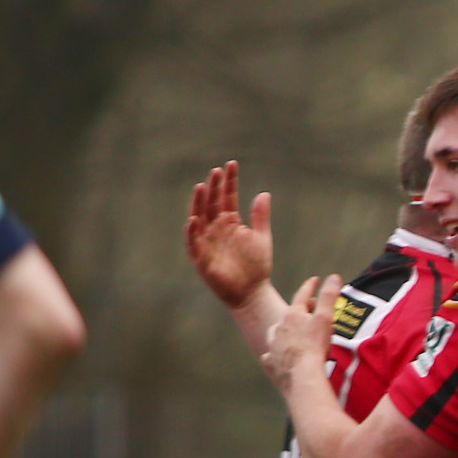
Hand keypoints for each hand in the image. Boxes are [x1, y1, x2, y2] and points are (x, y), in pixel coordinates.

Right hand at [185, 161, 273, 307]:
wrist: (252, 292)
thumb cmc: (256, 266)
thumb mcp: (261, 238)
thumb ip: (260, 216)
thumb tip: (264, 193)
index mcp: (230, 222)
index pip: (228, 197)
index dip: (229, 181)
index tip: (232, 164)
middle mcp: (216, 228)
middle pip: (212, 203)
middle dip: (213, 187)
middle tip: (216, 171)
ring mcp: (207, 241)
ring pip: (200, 218)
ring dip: (199, 203)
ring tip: (201, 187)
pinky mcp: (202, 257)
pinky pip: (194, 243)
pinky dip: (192, 232)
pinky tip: (194, 219)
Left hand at [260, 276, 341, 392]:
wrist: (301, 376)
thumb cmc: (314, 347)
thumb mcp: (326, 319)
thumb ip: (329, 297)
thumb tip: (334, 276)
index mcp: (293, 315)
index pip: (302, 295)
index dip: (310, 286)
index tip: (315, 280)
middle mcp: (279, 327)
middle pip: (290, 315)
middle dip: (300, 312)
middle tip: (312, 314)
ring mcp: (273, 345)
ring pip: (277, 334)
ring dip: (285, 332)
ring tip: (293, 336)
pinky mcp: (271, 363)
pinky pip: (272, 355)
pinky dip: (277, 354)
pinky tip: (281, 357)